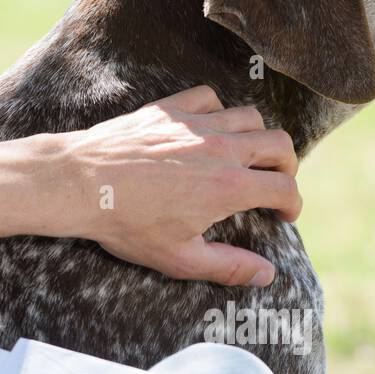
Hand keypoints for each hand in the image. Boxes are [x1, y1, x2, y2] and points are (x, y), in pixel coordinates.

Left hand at [39, 85, 300, 284]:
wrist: (81, 184)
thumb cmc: (127, 225)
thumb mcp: (180, 258)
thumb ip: (229, 267)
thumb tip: (266, 275)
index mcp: (228, 187)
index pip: (284, 188)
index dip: (293, 204)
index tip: (284, 214)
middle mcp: (221, 149)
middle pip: (279, 144)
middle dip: (286, 166)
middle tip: (276, 183)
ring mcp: (196, 125)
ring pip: (251, 116)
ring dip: (258, 136)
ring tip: (248, 156)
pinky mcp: (172, 109)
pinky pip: (211, 98)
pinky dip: (220, 111)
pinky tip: (210, 129)